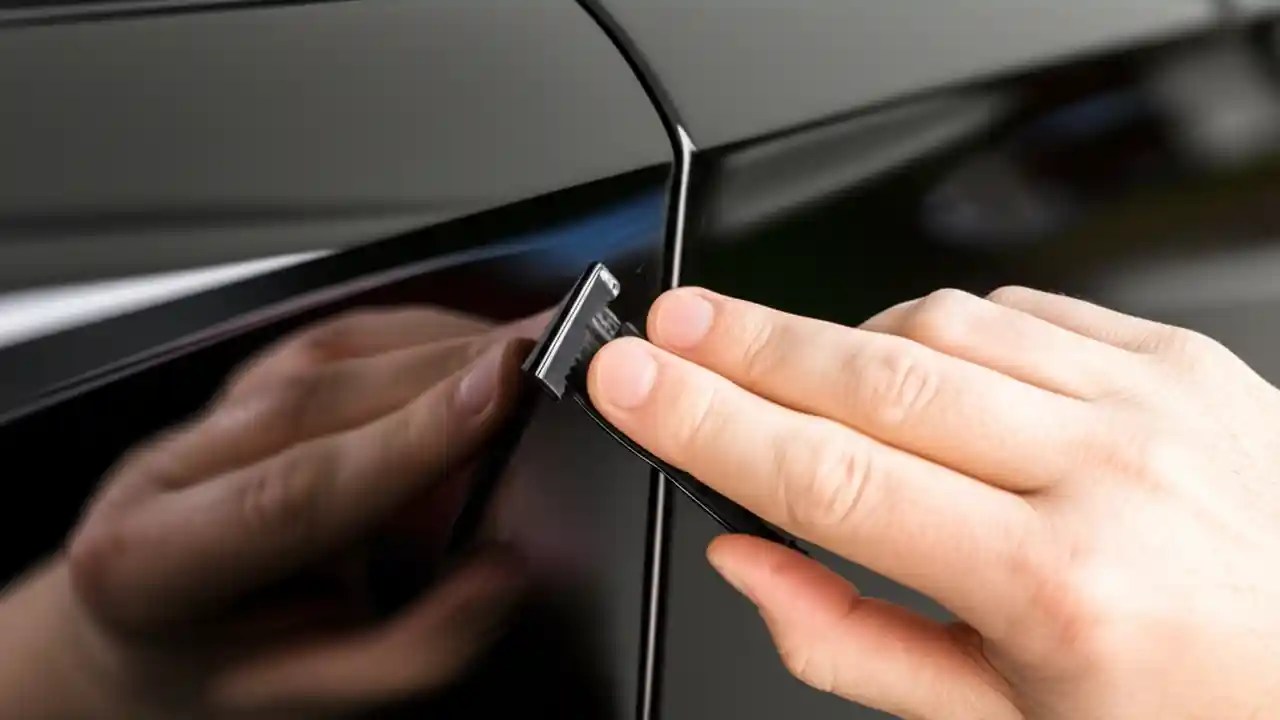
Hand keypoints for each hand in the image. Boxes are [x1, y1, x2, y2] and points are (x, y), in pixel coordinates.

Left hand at [0, 306, 539, 718]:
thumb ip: (410, 648)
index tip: (499, 389)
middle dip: (452, 369)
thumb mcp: (306, 695)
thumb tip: (505, 570)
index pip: (299, 485)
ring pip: (337, 350)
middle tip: (552, 354)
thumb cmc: (217, 674)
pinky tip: (483, 350)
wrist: (149, 642)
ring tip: (535, 349)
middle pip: (322, 397)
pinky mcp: (256, 376)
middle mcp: (168, 466)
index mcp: (153, 557)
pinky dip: (431, 337)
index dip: (411, 435)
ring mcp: (210, 410)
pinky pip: (351, 336)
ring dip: (450, 344)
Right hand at [588, 286, 1279, 718]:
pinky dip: (944, 330)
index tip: (637, 380)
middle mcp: (1110, 475)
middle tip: (667, 327)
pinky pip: (1024, 310)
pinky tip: (920, 367)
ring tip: (786, 367)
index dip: (707, 421)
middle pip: (874, 375)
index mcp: (1056, 588)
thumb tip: (752, 560)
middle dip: (746, 344)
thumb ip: (854, 644)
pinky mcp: (1181, 360)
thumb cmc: (1187, 719)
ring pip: (942, 323)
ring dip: (838, 337)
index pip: (828, 477)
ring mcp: (1155, 402)